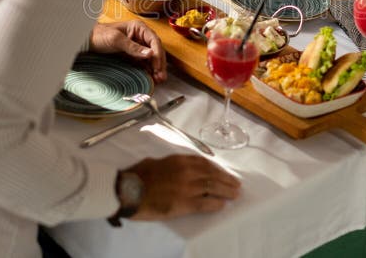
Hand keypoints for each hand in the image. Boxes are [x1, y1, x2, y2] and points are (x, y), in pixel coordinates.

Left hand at [88, 21, 166, 81]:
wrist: (86, 42)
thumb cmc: (99, 35)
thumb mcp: (116, 39)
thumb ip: (133, 47)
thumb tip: (150, 53)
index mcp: (139, 28)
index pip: (154, 41)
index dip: (158, 54)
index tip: (158, 66)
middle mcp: (140, 36)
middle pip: (155, 50)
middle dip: (159, 63)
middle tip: (161, 76)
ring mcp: (136, 46)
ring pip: (151, 58)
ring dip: (156, 68)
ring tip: (158, 79)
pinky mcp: (132, 55)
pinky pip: (143, 63)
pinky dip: (148, 70)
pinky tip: (151, 77)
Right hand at [126, 154, 240, 219]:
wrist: (128, 190)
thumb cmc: (137, 176)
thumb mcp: (155, 162)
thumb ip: (169, 164)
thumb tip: (174, 168)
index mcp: (179, 160)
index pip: (204, 162)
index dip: (217, 168)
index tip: (223, 172)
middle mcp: (187, 171)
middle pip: (213, 174)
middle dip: (226, 180)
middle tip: (236, 184)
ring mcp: (188, 187)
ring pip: (213, 188)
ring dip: (226, 191)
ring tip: (234, 194)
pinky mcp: (184, 203)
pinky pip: (206, 203)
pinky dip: (215, 204)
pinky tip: (221, 205)